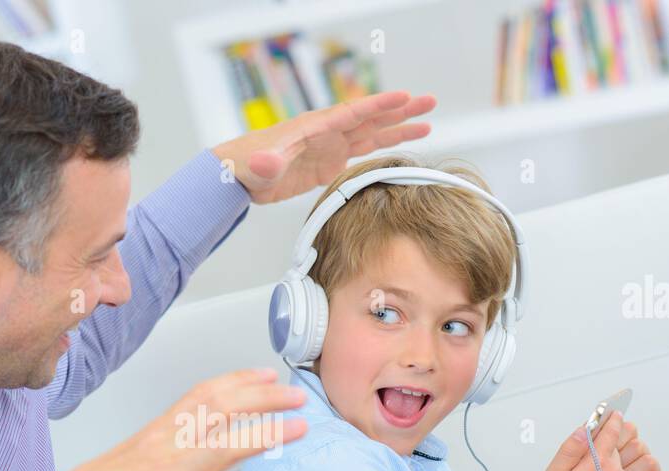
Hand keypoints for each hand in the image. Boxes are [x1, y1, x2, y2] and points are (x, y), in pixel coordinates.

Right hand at [18, 368, 307, 470]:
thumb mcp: (141, 461)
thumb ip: (179, 453)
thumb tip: (219, 451)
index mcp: (159, 431)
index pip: (205, 393)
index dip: (239, 380)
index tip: (267, 373)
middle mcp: (166, 444)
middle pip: (223, 408)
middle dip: (265, 397)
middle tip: (299, 395)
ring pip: (225, 447)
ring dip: (267, 436)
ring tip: (301, 430)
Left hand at [211, 90, 436, 204]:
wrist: (239, 175)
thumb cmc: (247, 164)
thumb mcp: (259, 164)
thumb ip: (267, 162)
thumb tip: (268, 161)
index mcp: (315, 127)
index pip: (353, 113)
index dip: (379, 106)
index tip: (404, 97)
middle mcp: (328, 133)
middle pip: (371, 118)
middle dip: (400, 110)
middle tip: (428, 101)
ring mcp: (330, 147)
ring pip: (372, 133)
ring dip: (399, 128)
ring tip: (427, 123)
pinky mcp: (329, 163)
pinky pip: (362, 152)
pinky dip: (382, 147)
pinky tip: (400, 144)